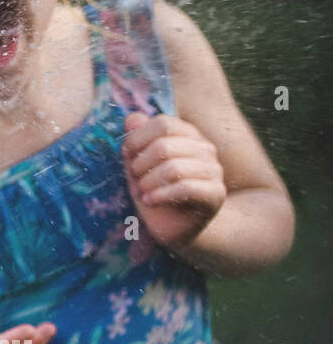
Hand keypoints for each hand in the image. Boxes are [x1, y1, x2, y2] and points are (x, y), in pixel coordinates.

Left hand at [122, 112, 226, 250]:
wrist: (175, 225)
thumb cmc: (155, 190)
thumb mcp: (138, 164)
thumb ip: (135, 140)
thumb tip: (132, 118)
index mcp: (188, 135)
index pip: (163, 123)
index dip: (138, 138)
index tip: (127, 154)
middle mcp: (205, 149)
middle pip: (164, 146)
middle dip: (140, 164)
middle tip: (135, 179)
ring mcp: (214, 171)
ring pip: (173, 168)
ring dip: (148, 182)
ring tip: (143, 192)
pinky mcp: (216, 194)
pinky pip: (185, 188)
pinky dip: (160, 195)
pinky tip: (150, 200)